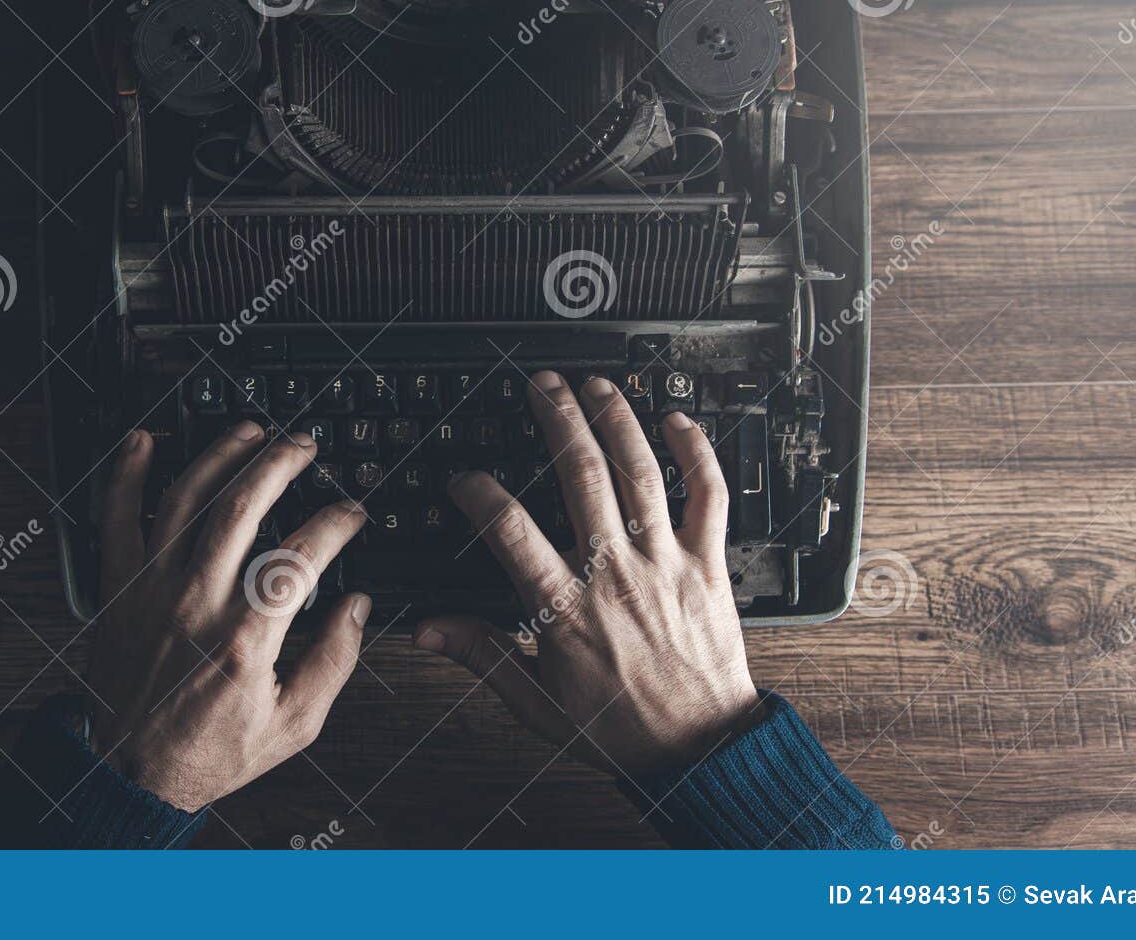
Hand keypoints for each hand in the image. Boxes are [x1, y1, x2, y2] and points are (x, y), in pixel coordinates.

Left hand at [87, 423, 371, 810]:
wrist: (130, 776)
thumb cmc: (211, 752)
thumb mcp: (294, 725)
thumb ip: (334, 662)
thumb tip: (357, 607)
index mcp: (244, 640)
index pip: (300, 558)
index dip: (335, 524)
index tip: (353, 512)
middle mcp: (194, 604)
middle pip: (239, 509)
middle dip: (278, 464)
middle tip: (303, 446)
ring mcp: (150, 591)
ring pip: (183, 500)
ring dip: (219, 455)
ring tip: (250, 432)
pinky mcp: (116, 591)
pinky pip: (115, 519)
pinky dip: (126, 475)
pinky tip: (144, 441)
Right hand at [414, 371, 757, 776]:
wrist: (700, 750)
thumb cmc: (621, 729)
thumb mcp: (536, 702)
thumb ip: (481, 656)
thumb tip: (428, 631)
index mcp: (566, 607)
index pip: (510, 529)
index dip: (480, 493)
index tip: (464, 478)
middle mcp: (615, 573)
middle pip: (581, 476)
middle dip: (557, 420)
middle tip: (541, 385)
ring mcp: (665, 562)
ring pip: (640, 473)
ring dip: (617, 420)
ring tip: (596, 385)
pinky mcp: (708, 564)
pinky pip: (707, 496)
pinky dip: (696, 453)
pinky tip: (679, 421)